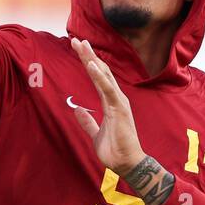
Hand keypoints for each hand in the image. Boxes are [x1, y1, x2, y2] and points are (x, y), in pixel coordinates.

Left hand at [70, 37, 144, 176]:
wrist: (127, 164)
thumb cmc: (115, 150)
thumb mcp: (95, 133)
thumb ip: (87, 121)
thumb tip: (76, 109)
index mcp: (110, 102)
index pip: (97, 78)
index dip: (87, 63)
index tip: (78, 50)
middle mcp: (115, 98)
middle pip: (100, 71)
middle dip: (88, 55)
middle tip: (76, 40)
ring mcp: (118, 101)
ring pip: (104, 75)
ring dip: (92, 59)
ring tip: (82, 45)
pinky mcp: (119, 108)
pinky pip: (107, 89)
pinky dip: (99, 76)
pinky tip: (90, 64)